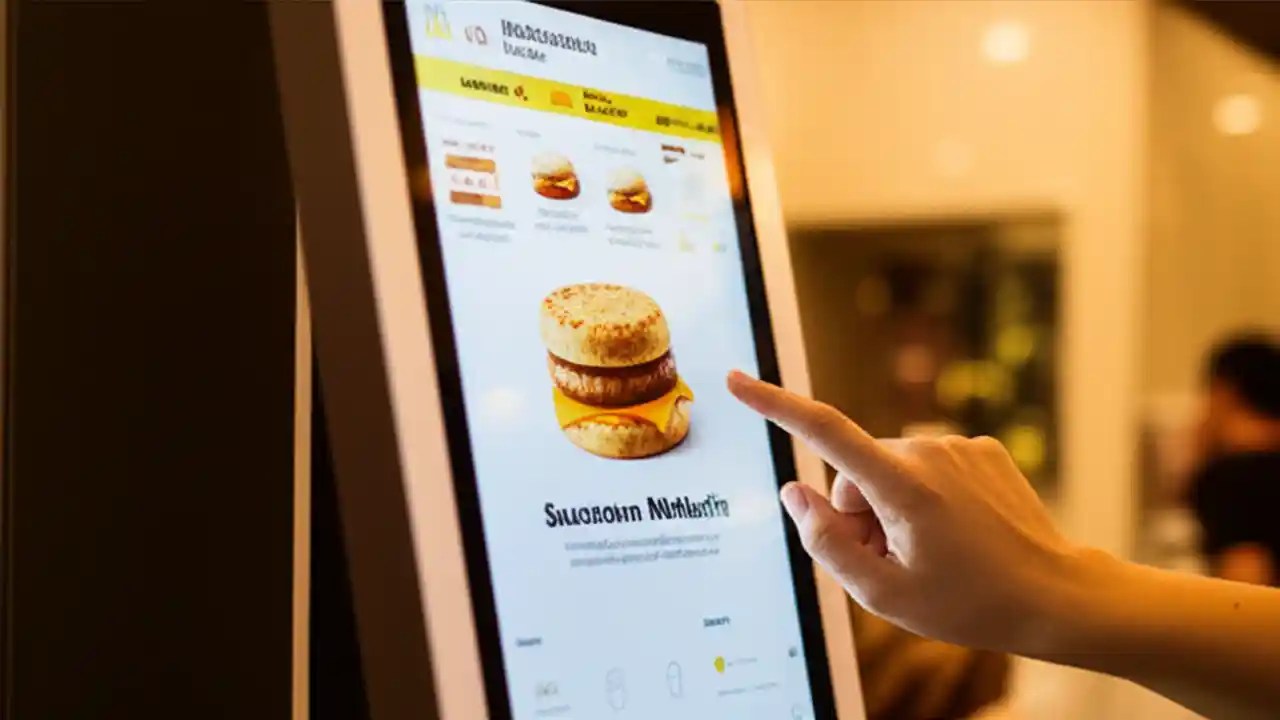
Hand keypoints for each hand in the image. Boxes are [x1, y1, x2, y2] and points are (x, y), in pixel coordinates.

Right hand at [728, 371, 1094, 654]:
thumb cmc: (969, 604)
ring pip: (889, 470)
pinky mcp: (982, 449)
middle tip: (893, 560)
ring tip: (931, 551)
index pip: (823, 431)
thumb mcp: (883, 594)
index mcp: (902, 486)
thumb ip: (826, 542)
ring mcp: (959, 446)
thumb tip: (796, 494)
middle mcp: (928, 451)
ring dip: (892, 506)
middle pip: (854, 473)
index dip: (774, 404)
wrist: (1057, 597)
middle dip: (857, 512)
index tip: (736, 380)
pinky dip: (927, 496)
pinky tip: (957, 531)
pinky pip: (927, 466)